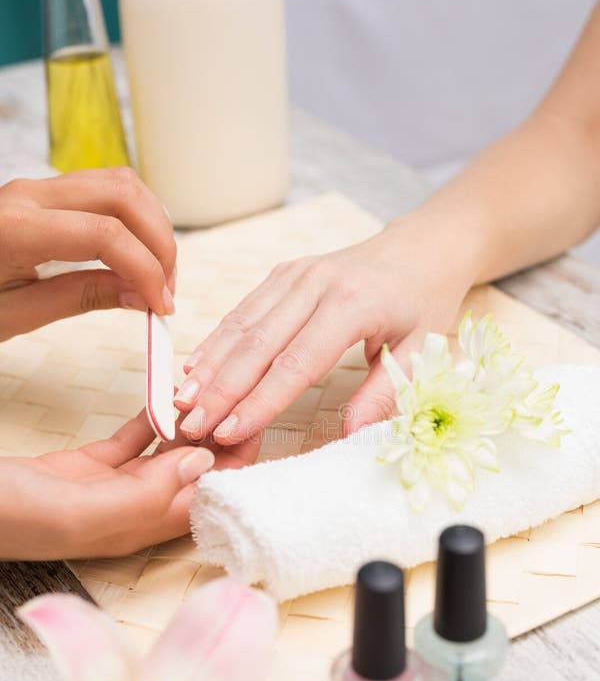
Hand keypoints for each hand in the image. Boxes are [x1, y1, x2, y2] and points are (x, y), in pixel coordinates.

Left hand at [0, 167, 175, 339]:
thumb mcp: (13, 315)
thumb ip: (79, 298)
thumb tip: (138, 295)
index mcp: (14, 228)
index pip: (105, 235)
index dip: (146, 270)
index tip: (159, 307)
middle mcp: (28, 195)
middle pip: (123, 195)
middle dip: (160, 244)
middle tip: (165, 292)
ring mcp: (37, 188)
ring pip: (121, 183)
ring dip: (153, 226)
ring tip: (156, 274)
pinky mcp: (46, 194)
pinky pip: (105, 189)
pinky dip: (135, 218)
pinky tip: (137, 254)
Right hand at [0, 411, 258, 559]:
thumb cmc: (13, 519)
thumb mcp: (81, 510)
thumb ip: (146, 493)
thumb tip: (203, 465)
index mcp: (139, 527)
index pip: (206, 499)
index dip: (236, 468)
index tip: (256, 428)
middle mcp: (134, 510)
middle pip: (194, 476)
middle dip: (220, 441)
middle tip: (240, 401)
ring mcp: (112, 486)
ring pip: (165, 456)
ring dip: (188, 426)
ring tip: (211, 395)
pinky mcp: (90, 464)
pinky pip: (133, 439)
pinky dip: (151, 418)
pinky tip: (168, 397)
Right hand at [175, 213, 474, 442]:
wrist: (422, 246)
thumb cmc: (424, 301)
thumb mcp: (423, 349)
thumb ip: (386, 392)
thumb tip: (351, 433)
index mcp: (352, 304)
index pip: (297, 362)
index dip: (260, 400)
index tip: (229, 431)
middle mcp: (316, 284)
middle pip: (258, 343)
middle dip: (220, 389)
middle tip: (190, 425)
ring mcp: (295, 274)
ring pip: (242, 325)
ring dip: (209, 365)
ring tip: (181, 402)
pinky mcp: (283, 273)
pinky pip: (244, 309)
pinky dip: (217, 339)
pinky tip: (194, 366)